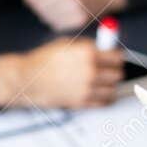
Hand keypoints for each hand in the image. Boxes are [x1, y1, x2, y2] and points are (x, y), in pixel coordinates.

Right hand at [0, 38, 124, 109]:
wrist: (27, 79)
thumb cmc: (44, 61)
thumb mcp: (67, 44)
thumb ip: (89, 46)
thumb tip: (107, 46)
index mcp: (88, 53)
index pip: (118, 57)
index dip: (116, 57)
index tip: (115, 58)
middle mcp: (90, 71)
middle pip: (118, 74)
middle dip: (114, 71)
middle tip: (108, 70)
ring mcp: (87, 88)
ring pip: (114, 89)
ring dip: (110, 85)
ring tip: (102, 82)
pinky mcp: (82, 102)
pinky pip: (104, 102)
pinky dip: (104, 97)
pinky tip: (99, 92)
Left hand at [19, 0, 125, 31]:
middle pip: (38, 7)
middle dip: (40, 6)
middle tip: (50, 2)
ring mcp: (75, 6)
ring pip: (46, 17)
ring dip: (48, 15)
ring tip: (57, 8)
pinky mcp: (80, 19)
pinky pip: (57, 25)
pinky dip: (57, 22)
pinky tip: (64, 15)